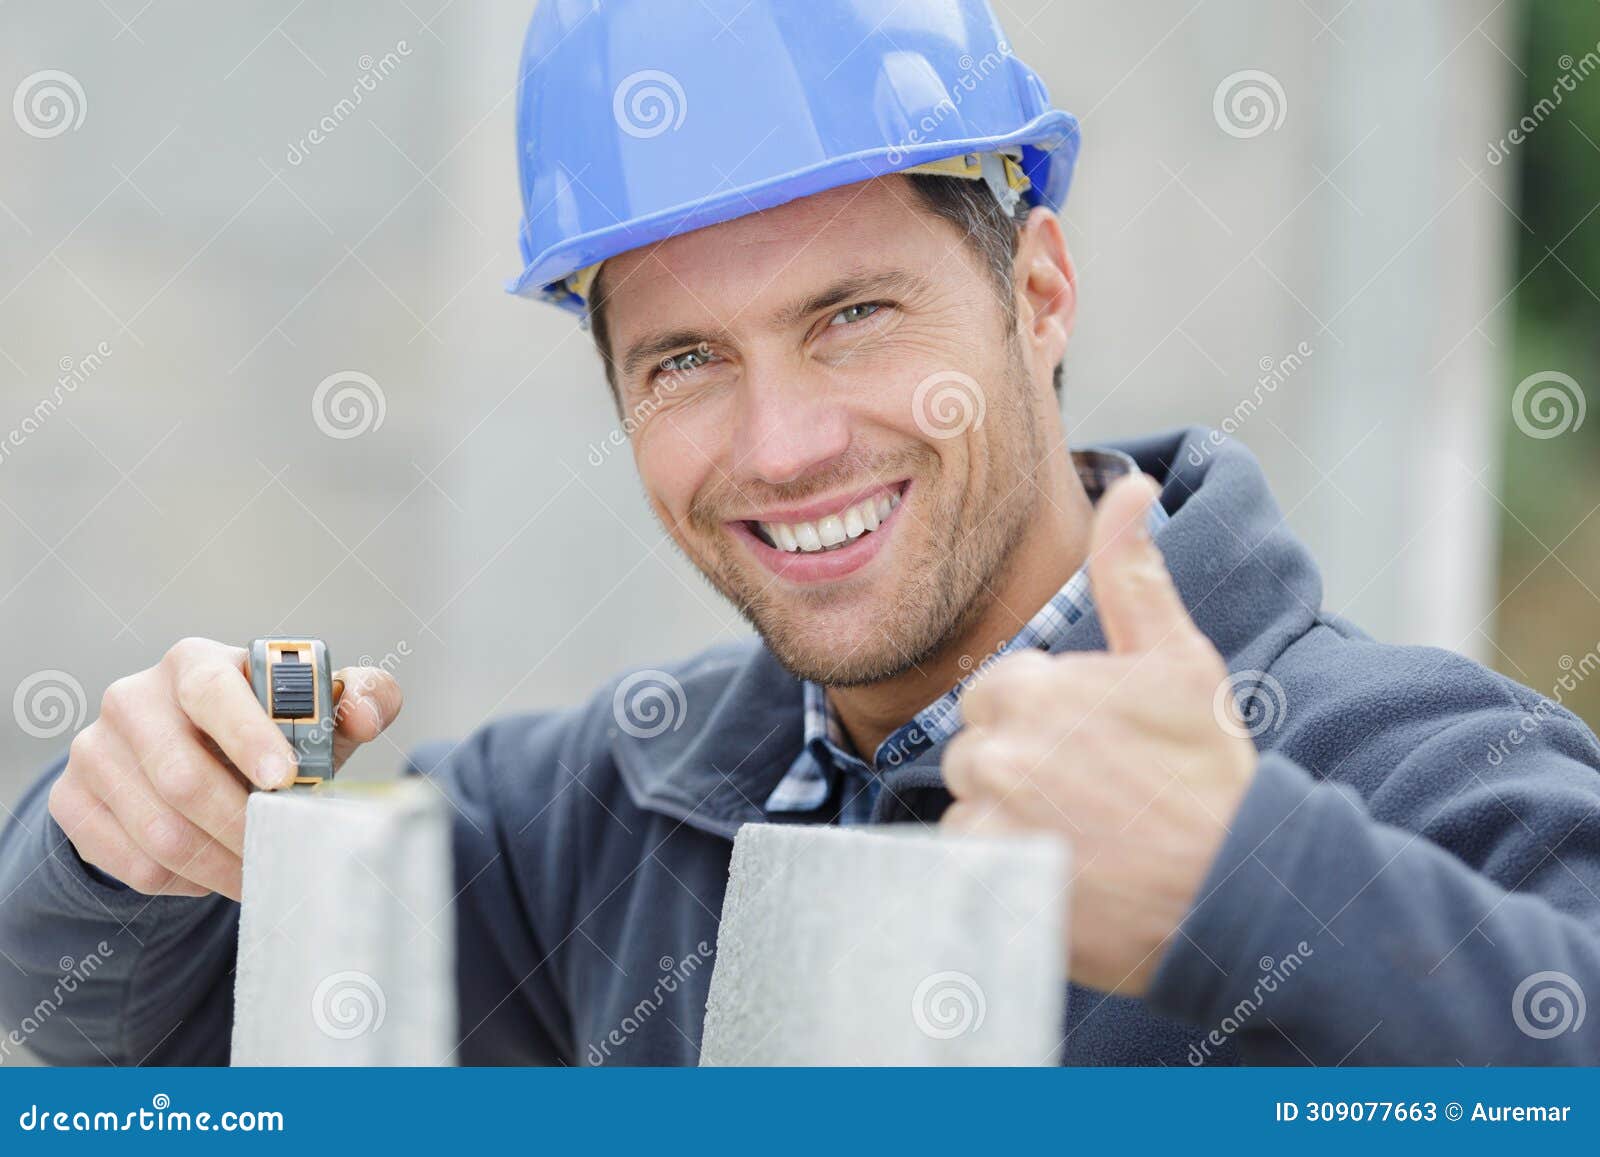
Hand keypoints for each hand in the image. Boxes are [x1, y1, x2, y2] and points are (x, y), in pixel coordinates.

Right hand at [49, 638, 401, 900]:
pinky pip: (132, 862)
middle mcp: (132, 698)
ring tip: (258, 873)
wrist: (187, 758)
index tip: (283, 779)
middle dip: (241, 827)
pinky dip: (182, 880)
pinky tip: (211, 871)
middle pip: (182, 778)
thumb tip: (366, 718)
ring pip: (158, 831)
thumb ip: (364, 697)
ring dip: (219, 865)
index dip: (247, 736)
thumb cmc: (269, 730)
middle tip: (283, 854)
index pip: (212, 691)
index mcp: (194, 663)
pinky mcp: (71, 800)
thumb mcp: (318, 710)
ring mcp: (93, 749)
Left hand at [941, 474, 1257, 994]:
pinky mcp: (989, 884)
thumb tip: (1130, 486)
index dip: (1044, 719)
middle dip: (1020, 765)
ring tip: (1080, 833)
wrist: (1232, 887)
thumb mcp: (1178, 660)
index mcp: (1031, 689)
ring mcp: (990, 822)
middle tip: (1092, 792)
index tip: (1094, 745)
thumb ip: (1133, 574)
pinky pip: (966, 863)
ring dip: (1009, 817)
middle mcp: (998, 752)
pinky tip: (1062, 868)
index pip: (996, 696)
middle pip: (975, 750)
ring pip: (969, 805)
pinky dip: (1003, 868)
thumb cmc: (1206, 771)